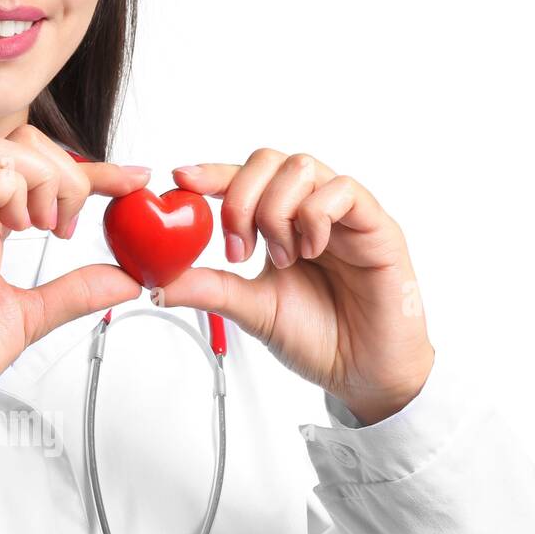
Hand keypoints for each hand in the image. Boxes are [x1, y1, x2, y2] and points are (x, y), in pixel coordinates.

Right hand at [0, 125, 148, 432]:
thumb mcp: (33, 315)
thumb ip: (77, 292)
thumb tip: (126, 279)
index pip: (38, 167)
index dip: (94, 168)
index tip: (133, 180)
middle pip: (19, 140)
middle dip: (65, 173)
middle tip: (70, 229)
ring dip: (40, 181)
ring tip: (47, 231)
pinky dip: (12, 197)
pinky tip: (22, 233)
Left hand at [162, 149, 434, 424]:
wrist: (362, 373)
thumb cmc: (317, 338)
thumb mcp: (250, 309)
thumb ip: (209, 288)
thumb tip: (158, 282)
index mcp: (279, 225)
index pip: (243, 179)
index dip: (211, 174)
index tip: (181, 181)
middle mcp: (310, 211)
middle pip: (268, 160)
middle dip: (241, 198)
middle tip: (237, 248)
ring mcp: (344, 214)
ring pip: (300, 167)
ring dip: (277, 211)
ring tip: (281, 259)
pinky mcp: (376, 225)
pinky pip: (342, 190)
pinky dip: (314, 216)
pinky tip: (310, 252)